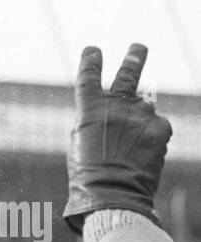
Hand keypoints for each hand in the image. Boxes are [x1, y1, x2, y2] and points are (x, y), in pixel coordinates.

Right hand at [64, 44, 171, 232]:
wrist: (114, 194)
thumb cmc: (88, 175)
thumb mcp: (80, 145)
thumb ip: (95, 122)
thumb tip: (111, 115)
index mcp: (90, 109)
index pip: (89, 77)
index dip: (90, 61)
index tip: (93, 50)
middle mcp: (118, 105)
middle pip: (129, 73)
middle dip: (134, 57)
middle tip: (139, 47)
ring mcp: (142, 114)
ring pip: (142, 109)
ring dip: (139, 119)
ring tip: (132, 139)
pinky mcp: (161, 127)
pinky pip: (154, 128)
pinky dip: (148, 140)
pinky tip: (140, 158)